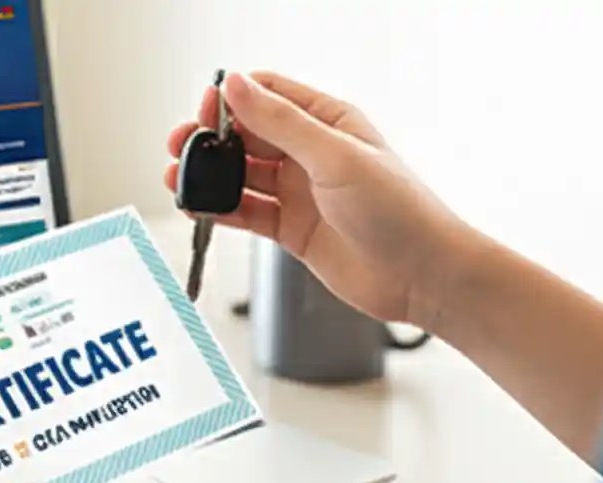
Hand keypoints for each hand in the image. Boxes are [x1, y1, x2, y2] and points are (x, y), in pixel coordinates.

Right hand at [167, 71, 477, 325]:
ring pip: (242, 176)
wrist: (422, 276)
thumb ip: (281, 123)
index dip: (233, 99)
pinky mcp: (293, 230)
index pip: (268, 95)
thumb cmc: (400, 212)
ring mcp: (301, 193)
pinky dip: (221, 209)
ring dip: (210, 175)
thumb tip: (239, 86)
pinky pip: (247, 213)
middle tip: (182, 146)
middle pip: (248, 136)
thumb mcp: (335, 157)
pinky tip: (199, 207)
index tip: (205, 112)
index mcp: (329, 122)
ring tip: (180, 178)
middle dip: (212, 139)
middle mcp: (312, 155)